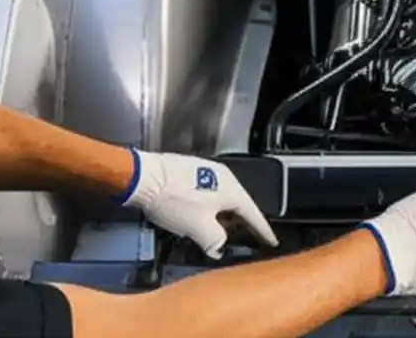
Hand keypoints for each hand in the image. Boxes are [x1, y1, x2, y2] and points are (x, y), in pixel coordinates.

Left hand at [121, 148, 277, 258]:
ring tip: (218, 229)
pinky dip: (208, 206)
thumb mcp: (198, 228)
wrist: (144, 177)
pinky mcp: (189, 171)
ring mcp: (205, 170)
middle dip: (240, 222)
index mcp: (231, 189)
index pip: (252, 214)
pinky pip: (206, 192)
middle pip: (237, 204)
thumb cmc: (175, 202)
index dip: (262, 230)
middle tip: (244, 238)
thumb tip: (218, 245)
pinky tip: (198, 215)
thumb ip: (215, 241)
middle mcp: (223, 176)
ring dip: (221, 214)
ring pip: (220, 197)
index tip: (272, 241)